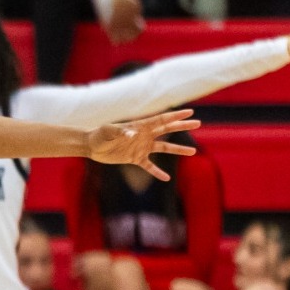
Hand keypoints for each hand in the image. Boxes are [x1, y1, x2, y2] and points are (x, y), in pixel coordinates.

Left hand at [85, 109, 199, 180]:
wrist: (92, 146)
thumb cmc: (100, 135)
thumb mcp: (108, 131)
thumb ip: (120, 131)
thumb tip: (132, 134)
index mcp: (140, 126)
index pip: (161, 120)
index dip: (175, 116)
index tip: (189, 111)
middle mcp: (144, 136)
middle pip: (167, 130)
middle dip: (182, 126)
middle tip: (198, 123)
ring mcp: (141, 147)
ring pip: (164, 149)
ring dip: (177, 150)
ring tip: (192, 152)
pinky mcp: (135, 158)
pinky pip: (149, 166)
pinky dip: (157, 172)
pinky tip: (167, 177)